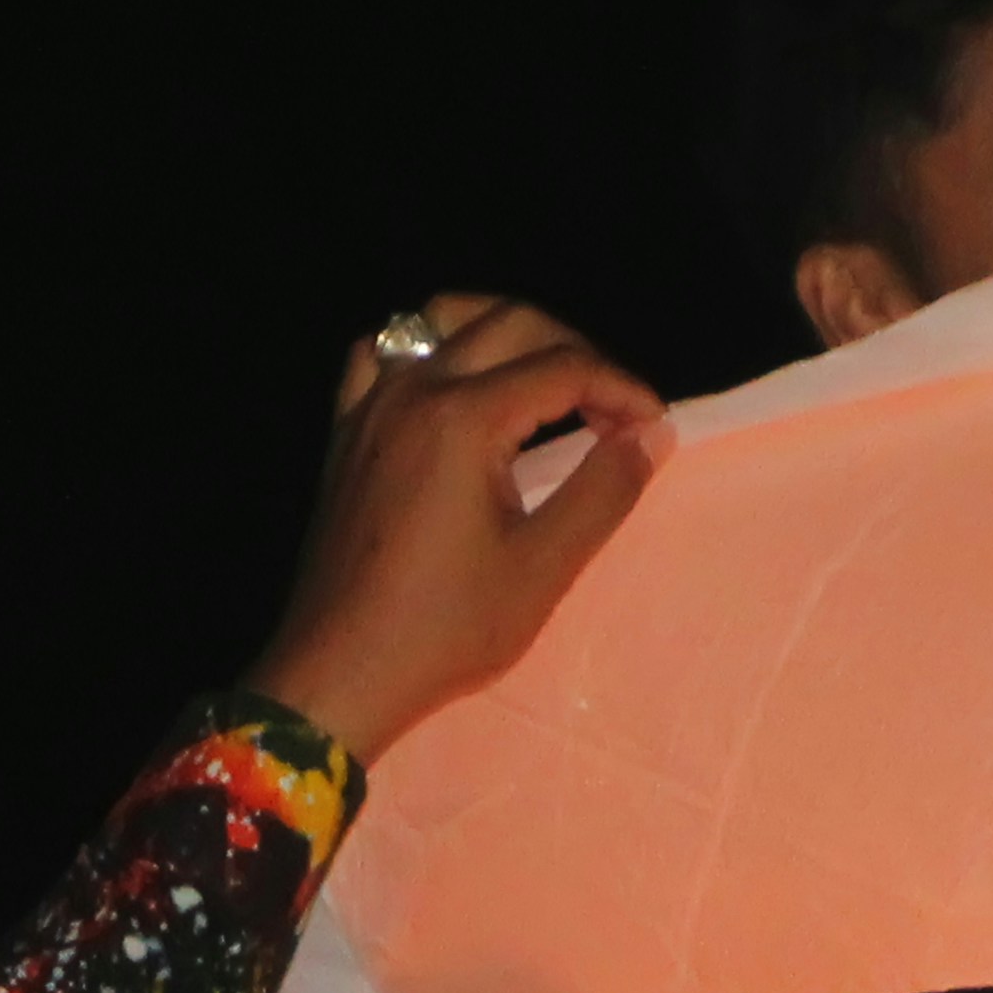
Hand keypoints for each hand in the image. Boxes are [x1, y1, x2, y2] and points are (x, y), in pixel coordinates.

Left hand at [246, 296, 667, 762]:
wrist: (339, 672)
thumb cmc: (444, 629)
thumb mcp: (542, 568)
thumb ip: (603, 491)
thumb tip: (650, 434)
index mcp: (465, 418)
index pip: (565, 367)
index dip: (622, 388)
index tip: (653, 428)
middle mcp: (414, 391)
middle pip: (511, 322)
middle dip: (575, 351)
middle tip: (610, 409)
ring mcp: (371, 405)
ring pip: (440, 320)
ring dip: (501, 331)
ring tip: (539, 378)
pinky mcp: (346, 432)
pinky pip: (382, 355)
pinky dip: (424, 352)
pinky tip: (447, 388)